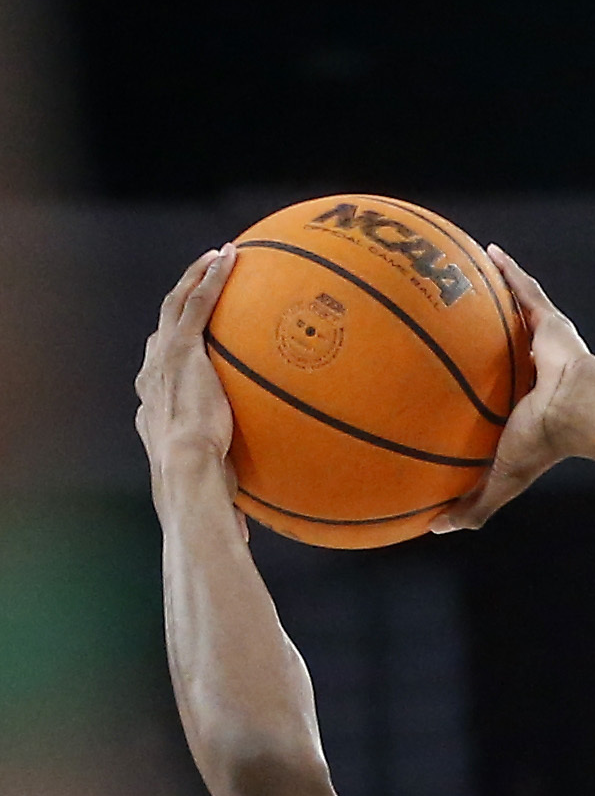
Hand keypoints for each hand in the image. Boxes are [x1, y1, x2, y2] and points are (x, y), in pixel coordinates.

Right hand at [135, 247, 239, 493]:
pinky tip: (228, 257)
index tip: (185, 353)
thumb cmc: (199, 497)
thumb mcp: (211, 495)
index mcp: (153, 413)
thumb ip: (224, 501)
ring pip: (174, 306)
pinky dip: (209, 277)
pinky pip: (196, 302)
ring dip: (194, 279)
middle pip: (161, 335)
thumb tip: (243, 538)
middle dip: (177, 309)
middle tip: (197, 291)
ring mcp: (163, 360)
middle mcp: (150, 380)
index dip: (168, 362)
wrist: (187, 476)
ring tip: (216, 258)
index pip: (159, 379)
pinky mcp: (181, 348)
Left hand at [431, 247, 587, 532]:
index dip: (469, 388)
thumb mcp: (500, 478)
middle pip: (496, 348)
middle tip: (446, 324)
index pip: (489, 393)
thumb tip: (434, 528)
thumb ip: (472, 504)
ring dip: (490, 296)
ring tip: (459, 275)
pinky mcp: (549, 320)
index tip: (444, 382)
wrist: (577, 411)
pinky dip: (507, 270)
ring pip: (509, 315)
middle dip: (476, 336)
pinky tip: (487, 251)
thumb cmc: (542, 445)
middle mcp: (526, 372)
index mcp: (516, 405)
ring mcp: (539, 344)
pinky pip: (524, 289)